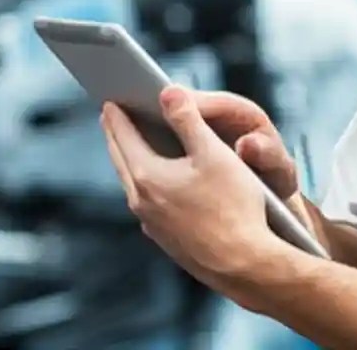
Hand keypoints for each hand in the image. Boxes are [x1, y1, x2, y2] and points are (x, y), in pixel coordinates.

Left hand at [99, 86, 283, 288]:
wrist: (246, 265)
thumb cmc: (234, 207)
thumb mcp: (214, 153)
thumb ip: (188, 119)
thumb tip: (168, 91)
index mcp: (146, 176)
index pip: (122, 135)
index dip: (117, 113)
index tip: (110, 99)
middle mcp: (141, 202)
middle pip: (121, 159)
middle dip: (117, 135)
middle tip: (113, 117)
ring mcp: (152, 224)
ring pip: (133, 183)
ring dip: (131, 160)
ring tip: (135, 145)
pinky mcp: (166, 240)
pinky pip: (148, 203)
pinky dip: (146, 184)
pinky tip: (160, 182)